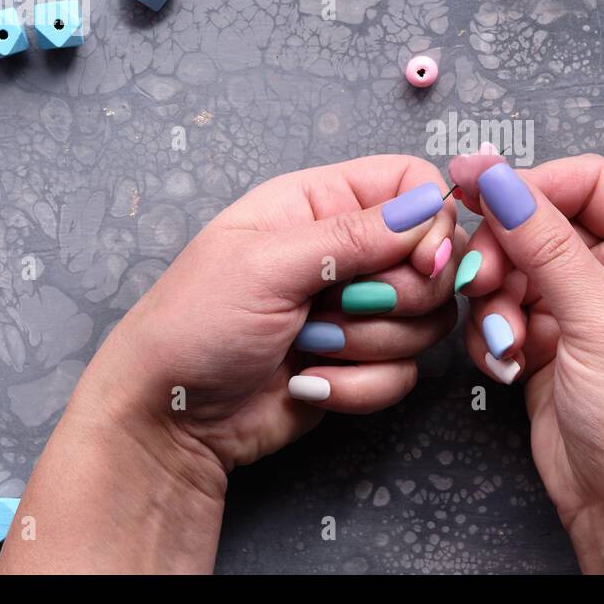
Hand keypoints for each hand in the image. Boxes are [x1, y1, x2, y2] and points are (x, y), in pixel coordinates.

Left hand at [0, 155, 461, 572]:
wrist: (169, 419)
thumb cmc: (195, 323)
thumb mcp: (267, 263)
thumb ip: (353, 235)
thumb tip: (429, 208)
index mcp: (319, 204)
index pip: (412, 183)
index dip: (429, 222)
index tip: (418, 261)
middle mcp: (348, 251)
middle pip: (435, 259)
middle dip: (395, 297)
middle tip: (337, 308)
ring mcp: (359, 310)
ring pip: (426, 320)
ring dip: (369, 344)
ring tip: (309, 345)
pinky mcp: (362, 363)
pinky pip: (405, 373)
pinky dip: (360, 385)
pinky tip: (309, 384)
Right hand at [451, 153, 603, 573]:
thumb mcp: (598, 317)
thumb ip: (542, 240)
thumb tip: (498, 177)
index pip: (590, 181)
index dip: (532, 183)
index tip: (474, 187)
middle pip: (543, 221)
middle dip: (505, 250)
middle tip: (479, 276)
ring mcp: (586, 307)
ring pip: (514, 265)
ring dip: (495, 298)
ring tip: (505, 336)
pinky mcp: (551, 340)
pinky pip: (502, 309)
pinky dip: (493, 331)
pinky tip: (507, 361)